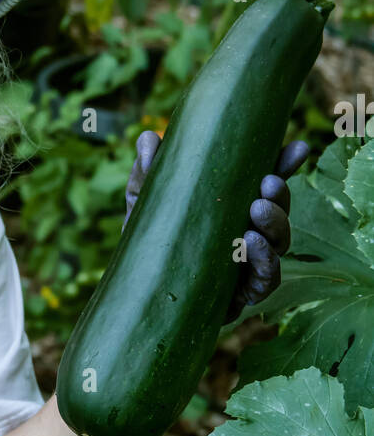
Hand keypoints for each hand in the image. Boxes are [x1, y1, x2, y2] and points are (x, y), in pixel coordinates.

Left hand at [123, 130, 309, 322]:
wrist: (138, 297)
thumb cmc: (148, 245)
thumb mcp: (147, 205)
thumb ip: (150, 174)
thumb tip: (150, 139)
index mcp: (234, 208)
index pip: (264, 185)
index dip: (284, 165)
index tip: (297, 147)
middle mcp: (248, 235)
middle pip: (278, 213)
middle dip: (279, 196)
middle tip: (268, 181)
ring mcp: (248, 267)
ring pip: (279, 245)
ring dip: (275, 225)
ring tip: (257, 211)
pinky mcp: (242, 297)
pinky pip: (266, 281)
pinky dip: (265, 262)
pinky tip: (251, 244)